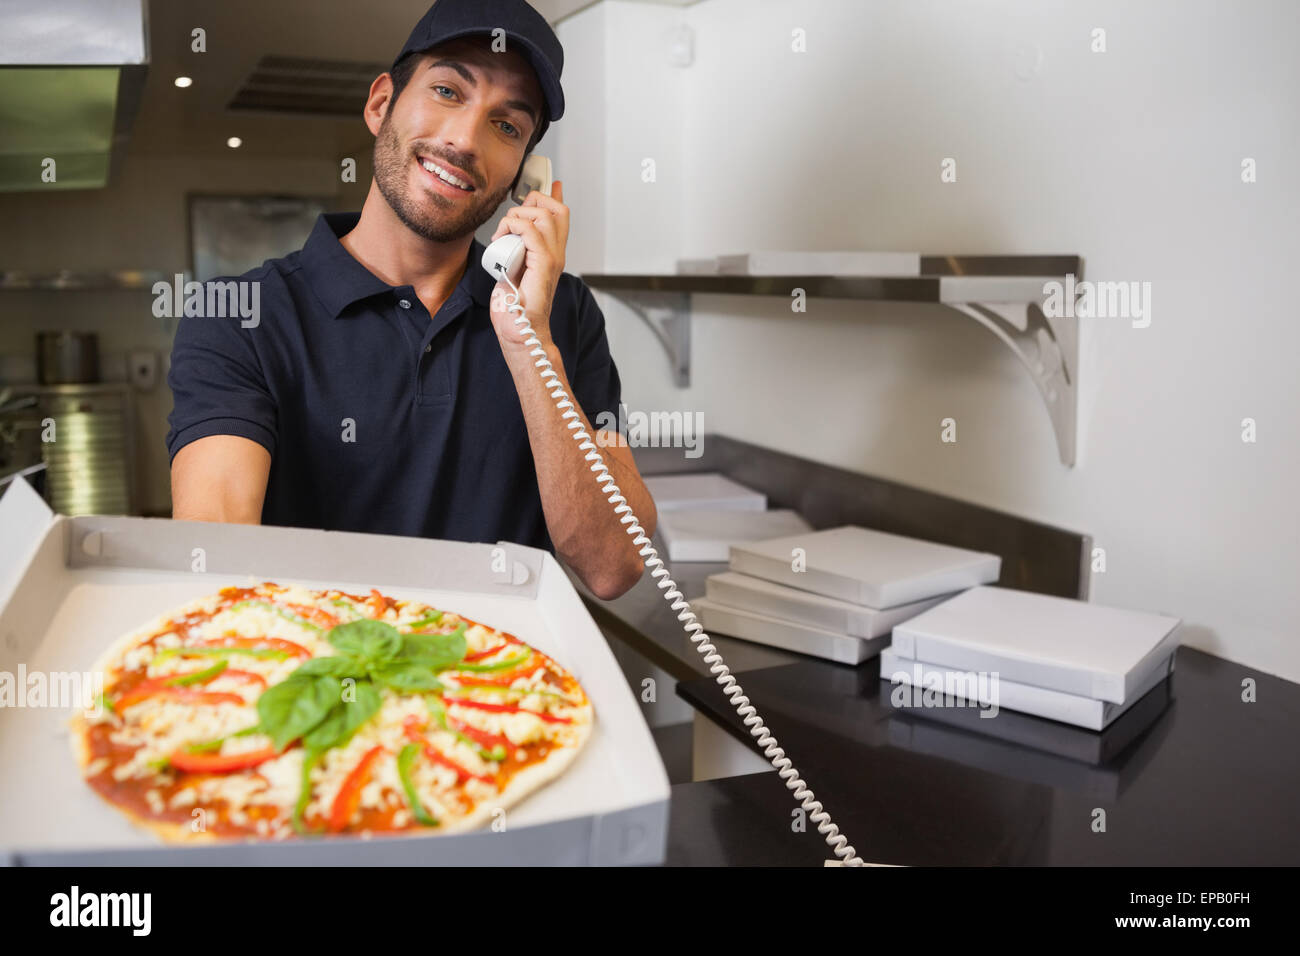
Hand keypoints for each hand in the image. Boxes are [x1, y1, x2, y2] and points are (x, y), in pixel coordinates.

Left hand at [488, 180, 568, 351]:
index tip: (552, 184)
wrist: (521, 329)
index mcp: (552, 253)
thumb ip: (516, 252)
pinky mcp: (544, 264)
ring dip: (517, 216)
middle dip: (532, 202)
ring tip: (504, 234)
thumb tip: (508, 238)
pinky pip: (531, 230)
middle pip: (556, 208)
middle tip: (511, 218)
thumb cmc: (516, 307)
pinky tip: (502, 239)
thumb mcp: (513, 270)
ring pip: (544, 214)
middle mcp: (557, 253)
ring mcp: (553, 257)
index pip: (561, 216)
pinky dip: (512, 226)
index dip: (555, 196)